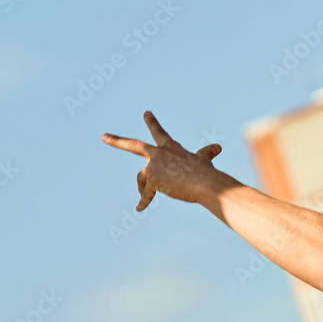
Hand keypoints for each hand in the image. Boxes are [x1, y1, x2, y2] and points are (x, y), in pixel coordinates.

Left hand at [102, 111, 221, 210]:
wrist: (206, 183)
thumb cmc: (206, 173)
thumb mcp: (203, 160)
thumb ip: (206, 153)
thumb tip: (218, 147)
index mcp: (171, 147)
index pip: (159, 132)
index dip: (152, 122)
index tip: (146, 113)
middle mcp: (160, 153)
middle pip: (135, 146)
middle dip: (118, 141)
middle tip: (104, 137)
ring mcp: (155, 165)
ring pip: (142, 177)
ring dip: (144, 187)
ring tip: (147, 196)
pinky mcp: (153, 179)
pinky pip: (146, 194)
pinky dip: (143, 201)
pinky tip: (139, 208)